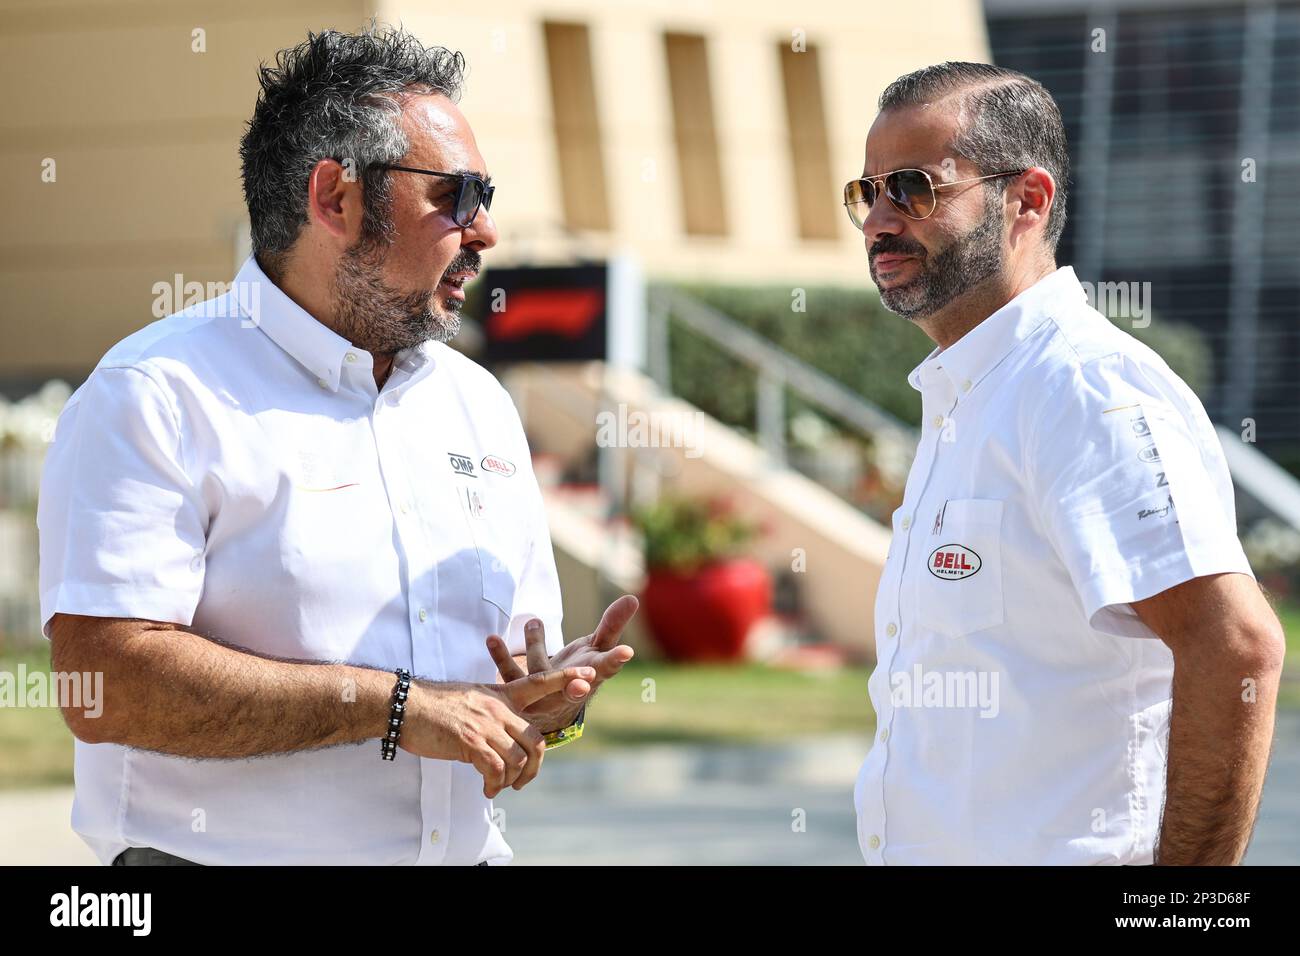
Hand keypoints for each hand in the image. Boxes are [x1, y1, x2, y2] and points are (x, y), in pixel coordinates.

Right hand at [399, 665, 595, 797]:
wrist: (406, 706)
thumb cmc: (436, 706)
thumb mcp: (473, 699)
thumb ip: (495, 713)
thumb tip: (505, 738)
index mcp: (501, 694)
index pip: (539, 682)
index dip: (566, 677)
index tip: (590, 674)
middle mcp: (498, 707)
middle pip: (535, 739)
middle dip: (534, 767)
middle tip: (522, 782)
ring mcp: (485, 723)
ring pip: (517, 758)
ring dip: (512, 780)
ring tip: (498, 787)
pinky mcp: (470, 741)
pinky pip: (496, 769)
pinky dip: (495, 784)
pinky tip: (487, 788)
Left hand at [485, 595, 637, 732]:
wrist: (551, 705)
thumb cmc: (580, 670)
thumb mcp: (597, 646)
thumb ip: (612, 624)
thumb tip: (633, 598)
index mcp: (592, 676)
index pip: (606, 668)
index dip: (615, 661)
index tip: (626, 652)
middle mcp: (568, 689)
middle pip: (574, 686)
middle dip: (578, 684)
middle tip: (582, 682)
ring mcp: (542, 693)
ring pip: (540, 674)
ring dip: (537, 648)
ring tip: (534, 622)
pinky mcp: (519, 692)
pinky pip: (510, 673)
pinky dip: (502, 656)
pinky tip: (493, 638)